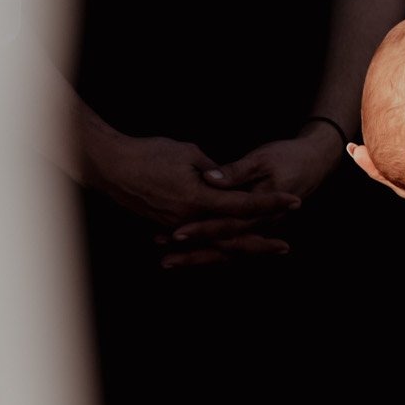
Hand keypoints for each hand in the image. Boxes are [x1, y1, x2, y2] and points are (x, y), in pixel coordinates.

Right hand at [79, 129, 300, 238]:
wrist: (110, 166)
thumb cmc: (150, 153)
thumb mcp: (189, 153)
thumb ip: (213, 171)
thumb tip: (226, 181)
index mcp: (200, 198)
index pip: (245, 204)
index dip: (271, 202)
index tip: (294, 201)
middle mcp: (190, 219)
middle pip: (233, 237)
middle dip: (261, 243)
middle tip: (284, 247)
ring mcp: (176, 226)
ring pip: (213, 245)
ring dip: (238, 249)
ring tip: (261, 251)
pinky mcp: (164, 226)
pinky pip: (194, 243)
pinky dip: (211, 248)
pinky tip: (223, 251)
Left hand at [158, 130, 348, 267]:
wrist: (314, 162)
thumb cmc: (287, 157)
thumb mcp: (262, 159)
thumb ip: (235, 171)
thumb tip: (209, 178)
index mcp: (261, 210)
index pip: (227, 225)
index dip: (201, 230)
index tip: (176, 234)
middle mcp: (260, 225)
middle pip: (224, 247)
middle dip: (193, 254)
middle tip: (165, 260)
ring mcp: (259, 228)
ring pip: (226, 250)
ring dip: (198, 256)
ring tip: (167, 259)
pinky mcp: (255, 226)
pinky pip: (230, 244)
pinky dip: (209, 248)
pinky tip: (187, 249)